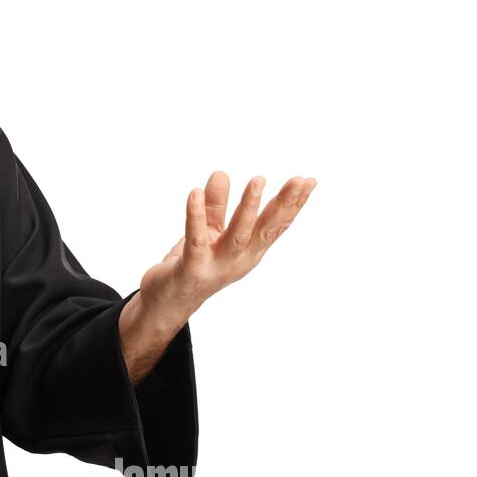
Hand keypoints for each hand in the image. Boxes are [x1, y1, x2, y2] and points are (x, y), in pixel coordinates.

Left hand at [138, 171, 316, 322]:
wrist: (167, 303)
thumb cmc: (193, 264)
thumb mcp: (207, 232)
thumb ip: (215, 205)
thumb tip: (221, 174)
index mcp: (248, 251)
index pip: (275, 225)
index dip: (294, 205)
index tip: (309, 181)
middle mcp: (238, 260)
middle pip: (265, 229)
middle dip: (283, 204)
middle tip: (298, 180)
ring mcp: (217, 266)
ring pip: (238, 235)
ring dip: (249, 208)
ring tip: (258, 180)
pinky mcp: (192, 269)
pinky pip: (195, 240)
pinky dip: (195, 216)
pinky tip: (194, 193)